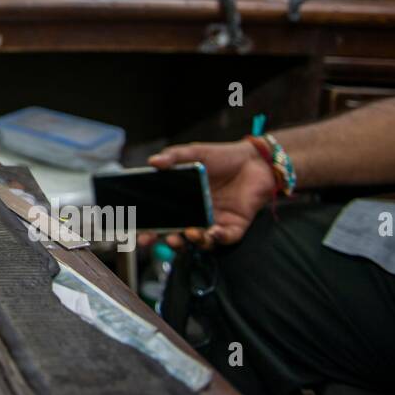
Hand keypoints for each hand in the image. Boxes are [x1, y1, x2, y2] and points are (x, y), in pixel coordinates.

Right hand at [137, 140, 276, 249]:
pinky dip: (217, 238)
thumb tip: (153, 161)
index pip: (161, 217)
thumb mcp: (195, 153)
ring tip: (190, 232)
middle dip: (168, 240)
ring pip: (199, 241)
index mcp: (182, 200)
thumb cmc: (223, 157)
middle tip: (161, 238)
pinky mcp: (234, 227)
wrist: (255, 161)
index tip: (139, 232)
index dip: (149, 227)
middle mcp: (195, 214)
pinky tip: (213, 231)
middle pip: (177, 234)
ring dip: (192, 241)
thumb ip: (174, 157)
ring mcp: (214, 221)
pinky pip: (224, 239)